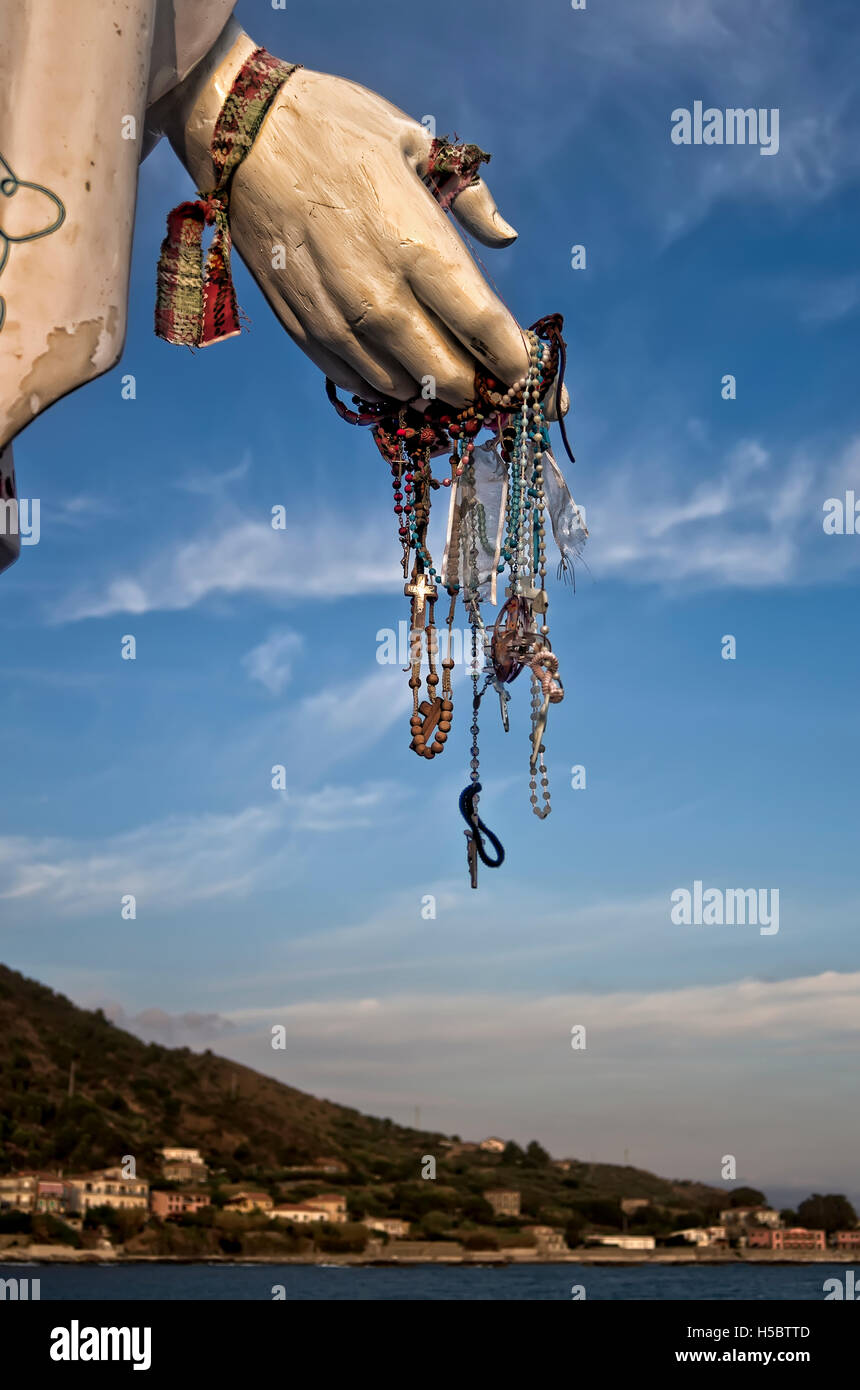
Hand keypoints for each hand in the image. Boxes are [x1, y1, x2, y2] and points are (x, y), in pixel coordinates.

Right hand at [156, 22, 564, 412]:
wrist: (242, 133)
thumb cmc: (338, 126)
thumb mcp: (417, 142)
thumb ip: (470, 198)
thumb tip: (506, 236)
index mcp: (419, 246)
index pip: (485, 329)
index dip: (516, 363)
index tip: (530, 375)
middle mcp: (381, 297)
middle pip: (450, 375)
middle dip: (479, 387)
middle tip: (491, 381)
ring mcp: (339, 322)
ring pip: (404, 389)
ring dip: (432, 392)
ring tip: (446, 378)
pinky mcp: (305, 332)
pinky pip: (358, 383)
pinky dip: (387, 386)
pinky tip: (400, 373)